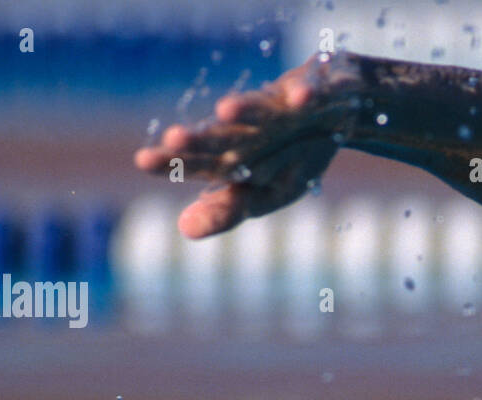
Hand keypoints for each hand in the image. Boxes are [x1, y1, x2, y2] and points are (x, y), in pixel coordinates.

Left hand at [134, 54, 358, 237]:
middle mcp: (253, 130)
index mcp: (237, 156)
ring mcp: (284, 108)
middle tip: (174, 139)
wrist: (337, 107)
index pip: (201, 163)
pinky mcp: (314, 89)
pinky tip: (301, 100)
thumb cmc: (293, 156)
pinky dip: (307, 94)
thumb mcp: (268, 194)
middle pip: (224, 136)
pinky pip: (312, 92)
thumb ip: (228, 210)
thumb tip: (183, 229)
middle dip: (204, 139)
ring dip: (247, 109)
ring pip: (262, 109)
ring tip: (226, 110)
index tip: (144, 161)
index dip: (175, 163)